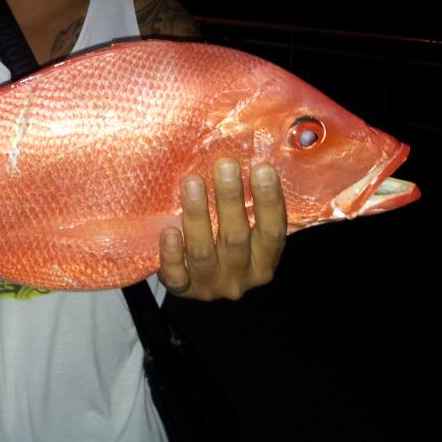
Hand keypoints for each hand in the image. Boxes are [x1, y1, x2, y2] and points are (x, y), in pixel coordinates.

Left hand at [157, 158, 286, 300]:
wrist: (200, 281)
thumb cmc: (226, 242)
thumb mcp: (246, 229)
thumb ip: (249, 204)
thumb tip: (249, 152)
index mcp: (264, 261)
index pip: (272, 231)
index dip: (269, 201)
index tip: (262, 168)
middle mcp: (241, 277)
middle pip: (236, 238)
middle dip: (229, 199)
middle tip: (224, 165)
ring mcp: (211, 285)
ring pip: (203, 251)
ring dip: (197, 215)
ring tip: (192, 182)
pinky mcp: (183, 290)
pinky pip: (177, 275)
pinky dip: (172, 254)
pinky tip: (169, 230)